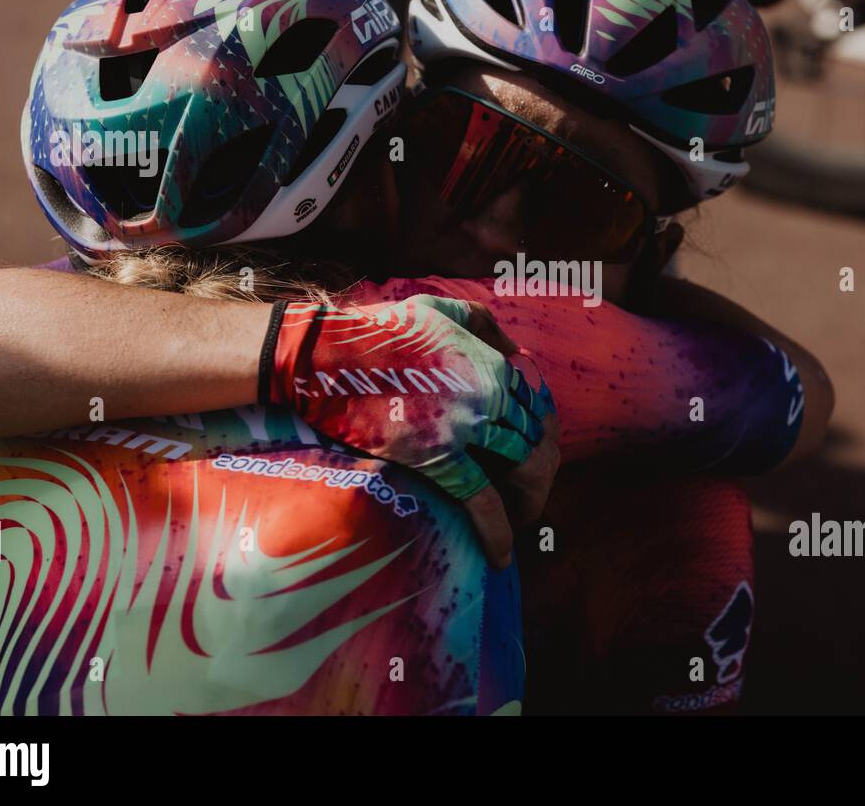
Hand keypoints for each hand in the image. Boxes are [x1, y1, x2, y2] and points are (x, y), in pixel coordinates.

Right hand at [264, 294, 558, 566]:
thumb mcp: (440, 309)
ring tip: (519, 519)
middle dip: (535, 470)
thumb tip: (518, 352)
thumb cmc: (380, 330)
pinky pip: (484, 503)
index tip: (523, 450)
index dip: (534, 432)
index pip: (536, 407)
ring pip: (522, 473)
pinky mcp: (439, 459)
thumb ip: (486, 324)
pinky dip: (498, 533)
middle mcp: (491, 396)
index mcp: (495, 365)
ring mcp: (468, 428)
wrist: (328, 356)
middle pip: (535, 443)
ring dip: (527, 501)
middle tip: (523, 490)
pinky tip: (501, 555)